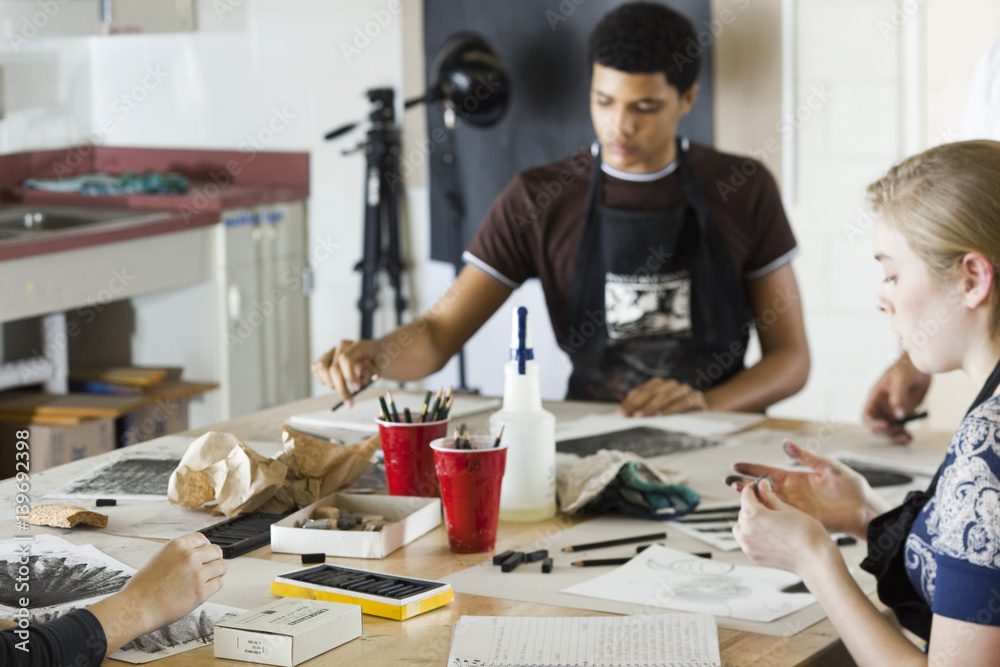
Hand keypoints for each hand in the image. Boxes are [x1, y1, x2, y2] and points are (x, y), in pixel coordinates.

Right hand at [89, 533, 226, 654]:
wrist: (136, 608)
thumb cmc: (143, 586)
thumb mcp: (160, 557)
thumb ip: (179, 553)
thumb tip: (198, 553)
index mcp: (177, 545)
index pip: (203, 539)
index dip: (204, 548)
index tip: (203, 556)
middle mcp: (189, 556)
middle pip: (216, 551)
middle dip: (213, 559)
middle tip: (207, 569)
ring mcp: (197, 574)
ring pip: (222, 566)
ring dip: (216, 572)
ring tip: (207, 579)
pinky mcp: (201, 592)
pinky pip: (219, 583)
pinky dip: (213, 586)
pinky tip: (202, 589)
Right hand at [311, 339, 378, 403]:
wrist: (376, 354)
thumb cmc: (377, 361)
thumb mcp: (380, 367)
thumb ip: (370, 372)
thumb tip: (358, 380)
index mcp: (358, 345)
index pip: (346, 358)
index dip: (349, 375)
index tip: (357, 388)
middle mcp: (343, 346)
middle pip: (334, 368)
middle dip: (341, 388)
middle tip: (349, 401)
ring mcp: (333, 351)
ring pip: (321, 367)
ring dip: (330, 383)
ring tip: (341, 388)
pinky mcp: (326, 357)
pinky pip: (316, 368)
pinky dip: (322, 379)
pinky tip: (333, 383)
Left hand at [617, 377, 708, 416]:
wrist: (705, 412)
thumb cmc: (677, 413)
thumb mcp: (660, 411)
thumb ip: (644, 409)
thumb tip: (623, 414)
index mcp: (659, 384)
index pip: (641, 391)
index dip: (630, 402)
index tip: (620, 413)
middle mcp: (671, 384)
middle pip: (651, 393)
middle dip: (638, 405)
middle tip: (628, 416)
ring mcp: (684, 389)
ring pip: (665, 396)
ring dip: (652, 406)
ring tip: (641, 416)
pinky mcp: (696, 397)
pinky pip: (681, 402)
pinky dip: (670, 409)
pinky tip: (660, 416)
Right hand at [728, 440, 889, 538]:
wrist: (864, 509)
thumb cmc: (851, 486)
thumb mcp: (828, 467)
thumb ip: (806, 456)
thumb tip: (785, 444)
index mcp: (796, 478)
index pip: (767, 471)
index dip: (752, 468)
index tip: (736, 465)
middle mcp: (792, 493)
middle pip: (762, 488)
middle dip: (745, 484)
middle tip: (729, 481)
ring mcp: (795, 507)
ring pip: (767, 503)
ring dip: (752, 499)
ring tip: (737, 494)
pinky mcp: (801, 519)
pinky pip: (780, 517)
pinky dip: (767, 515)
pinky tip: (756, 513)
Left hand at [732, 477, 834, 573]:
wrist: (815, 559)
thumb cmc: (806, 535)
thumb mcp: (787, 508)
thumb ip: (770, 497)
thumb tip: (762, 487)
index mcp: (753, 515)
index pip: (745, 495)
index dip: (752, 488)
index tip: (758, 487)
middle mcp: (746, 531)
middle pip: (743, 511)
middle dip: (753, 505)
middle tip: (767, 502)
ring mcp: (749, 546)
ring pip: (742, 527)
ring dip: (750, 521)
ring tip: (767, 520)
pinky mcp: (753, 557)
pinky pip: (747, 542)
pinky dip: (752, 535)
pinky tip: (768, 534)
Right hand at [862, 353, 930, 442]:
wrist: (921, 366)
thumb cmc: (906, 367)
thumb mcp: (900, 379)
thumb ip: (898, 397)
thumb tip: (899, 415)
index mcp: (876, 397)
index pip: (867, 414)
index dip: (873, 422)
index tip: (886, 425)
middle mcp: (882, 406)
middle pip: (877, 426)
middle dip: (886, 431)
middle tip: (900, 429)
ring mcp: (893, 411)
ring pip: (889, 430)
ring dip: (895, 436)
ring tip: (907, 437)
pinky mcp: (904, 413)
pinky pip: (901, 428)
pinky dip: (904, 435)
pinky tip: (910, 437)